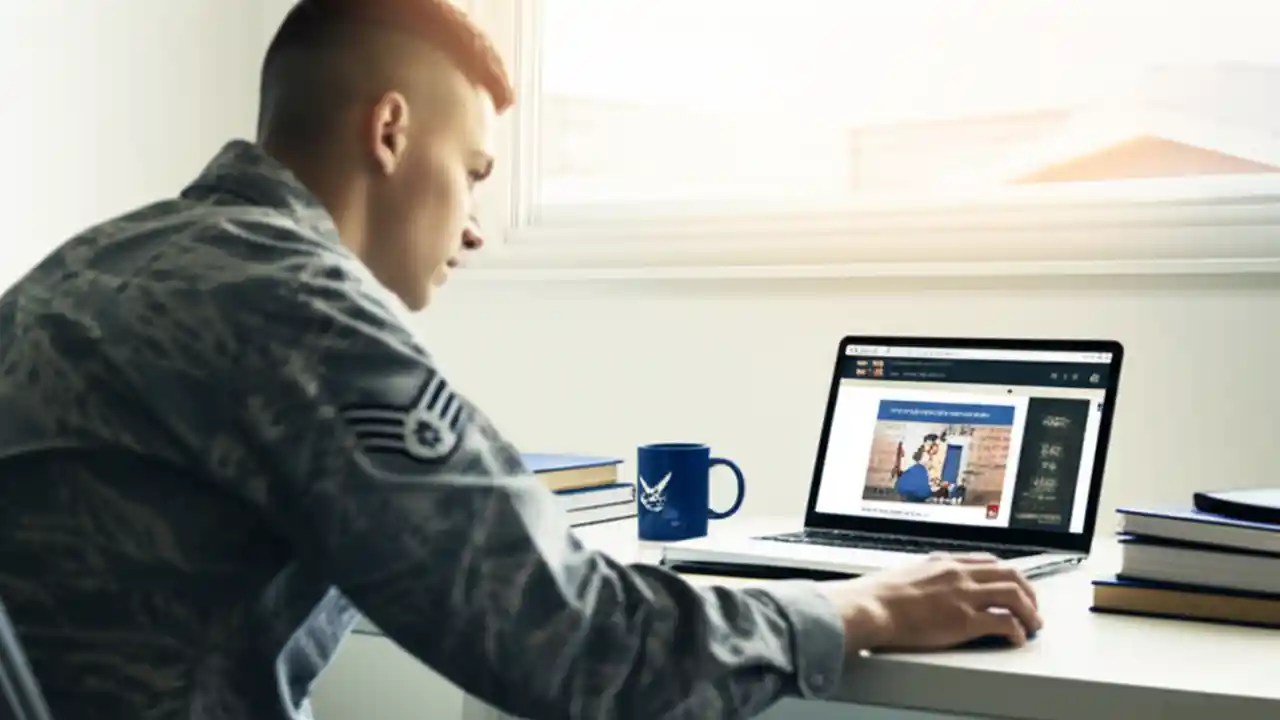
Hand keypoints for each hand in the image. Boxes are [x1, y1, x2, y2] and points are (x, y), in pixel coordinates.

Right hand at [818, 553, 1041, 651]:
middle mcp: (959, 574)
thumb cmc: (878, 596)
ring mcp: (964, 595)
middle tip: (1032, 607)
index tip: (1013, 586)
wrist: (870, 606)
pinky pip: (1004, 622)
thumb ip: (925, 578)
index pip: (988, 561)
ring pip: (1014, 595)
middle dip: (1028, 591)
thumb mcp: (906, 575)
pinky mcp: (965, 620)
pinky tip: (1017, 638)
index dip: (1007, 575)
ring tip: (1033, 625)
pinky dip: (1017, 631)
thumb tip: (928, 588)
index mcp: (945, 562)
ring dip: (1030, 611)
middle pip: (1009, 574)